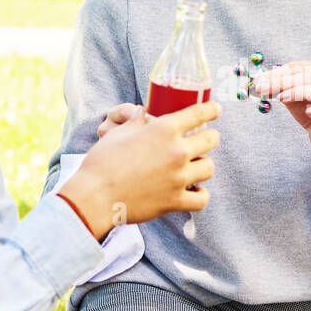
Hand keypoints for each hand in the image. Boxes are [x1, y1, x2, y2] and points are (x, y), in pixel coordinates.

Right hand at [60, 100, 220, 238]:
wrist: (94, 197)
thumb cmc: (102, 162)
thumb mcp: (118, 133)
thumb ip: (136, 122)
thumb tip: (142, 111)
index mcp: (164, 129)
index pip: (199, 113)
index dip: (211, 109)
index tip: (216, 110)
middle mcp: (176, 151)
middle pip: (211, 139)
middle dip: (209, 137)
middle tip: (202, 140)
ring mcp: (178, 177)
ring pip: (209, 168)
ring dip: (203, 166)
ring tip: (194, 167)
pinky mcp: (175, 201)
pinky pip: (202, 198)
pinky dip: (200, 195)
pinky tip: (193, 191)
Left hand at [251, 61, 310, 155]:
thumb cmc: (308, 112)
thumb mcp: (289, 98)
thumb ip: (277, 88)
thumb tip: (256, 83)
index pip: (299, 68)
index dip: (278, 73)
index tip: (258, 82)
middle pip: (310, 76)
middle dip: (284, 81)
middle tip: (264, 88)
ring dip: (301, 91)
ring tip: (282, 98)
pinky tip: (308, 112)